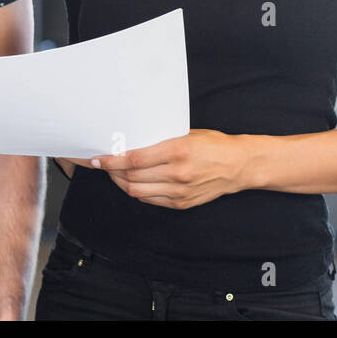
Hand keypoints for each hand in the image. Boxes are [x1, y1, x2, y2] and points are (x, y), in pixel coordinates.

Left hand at [89, 129, 246, 209]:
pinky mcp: (181, 203)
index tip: (99, 159)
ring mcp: (179, 191)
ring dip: (122, 183)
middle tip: (104, 164)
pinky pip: (150, 200)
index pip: (134, 160)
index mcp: (177, 151)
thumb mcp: (186, 134)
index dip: (112, 160)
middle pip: (132, 177)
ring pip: (137, 191)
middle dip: (112, 171)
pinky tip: (134, 182)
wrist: (238, 166)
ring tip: (116, 174)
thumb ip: (160, 140)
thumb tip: (130, 142)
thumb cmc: (213, 144)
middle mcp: (177, 173)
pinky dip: (137, 191)